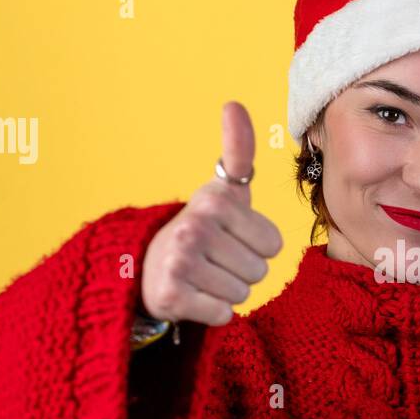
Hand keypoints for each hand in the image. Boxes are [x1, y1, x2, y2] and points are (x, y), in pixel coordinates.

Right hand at [141, 101, 283, 326]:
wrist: (146, 265)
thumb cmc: (201, 228)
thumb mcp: (223, 191)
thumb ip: (238, 151)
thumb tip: (234, 104)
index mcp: (214, 201)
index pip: (273, 244)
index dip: (256, 245)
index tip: (229, 236)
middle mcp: (194, 228)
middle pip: (259, 271)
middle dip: (241, 270)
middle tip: (213, 259)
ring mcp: (179, 262)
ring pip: (242, 294)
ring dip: (227, 291)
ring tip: (202, 275)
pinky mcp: (170, 296)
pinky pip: (222, 314)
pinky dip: (212, 311)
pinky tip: (193, 295)